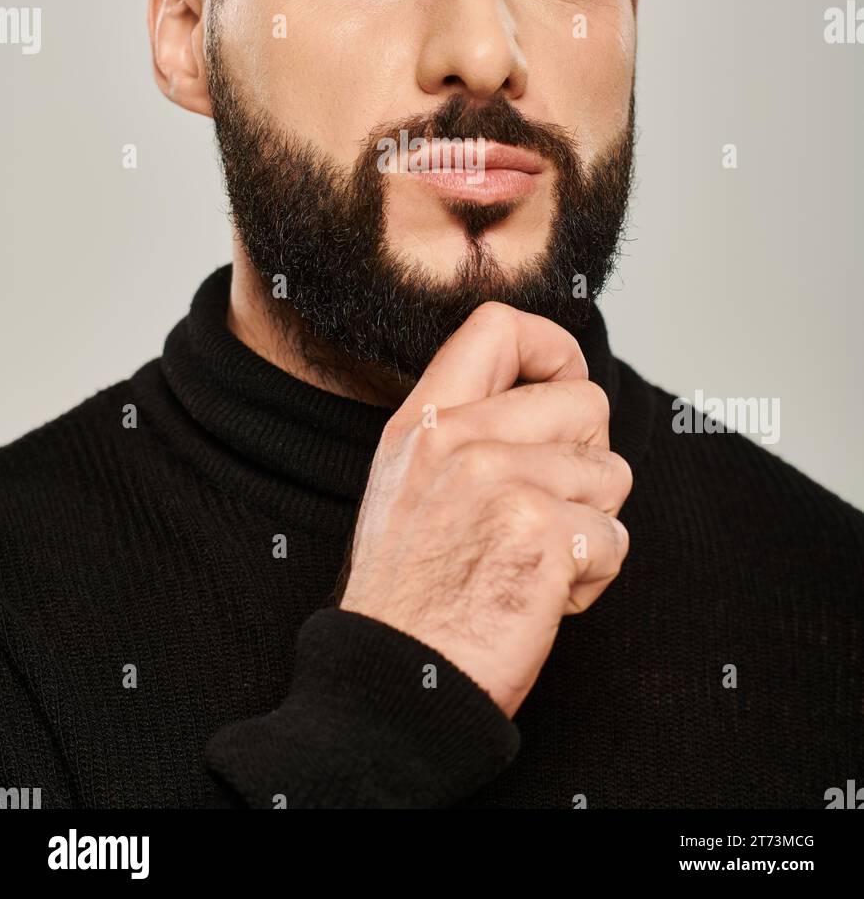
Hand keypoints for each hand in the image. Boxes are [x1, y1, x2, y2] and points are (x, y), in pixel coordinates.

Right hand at [339, 301, 631, 717]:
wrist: (394, 684)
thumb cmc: (411, 596)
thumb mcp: (408, 483)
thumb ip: (465, 428)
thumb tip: (551, 388)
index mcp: (423, 422)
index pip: (499, 326)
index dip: (554, 348)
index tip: (564, 386)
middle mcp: (459, 441)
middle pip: (585, 402)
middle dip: (587, 460)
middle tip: (546, 511)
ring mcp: (503, 483)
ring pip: (611, 475)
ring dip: (590, 526)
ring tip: (533, 561)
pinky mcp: (545, 536)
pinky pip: (615, 538)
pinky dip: (592, 578)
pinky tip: (542, 598)